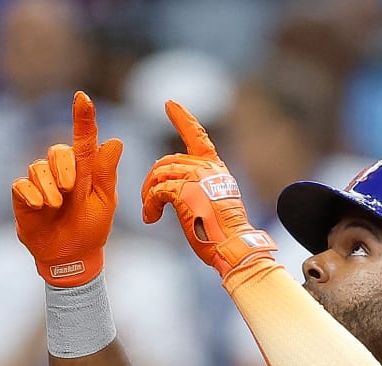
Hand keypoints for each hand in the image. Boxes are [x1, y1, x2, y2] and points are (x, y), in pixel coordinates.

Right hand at [12, 91, 123, 286]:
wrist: (71, 256)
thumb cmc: (91, 227)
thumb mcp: (104, 202)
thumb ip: (106, 173)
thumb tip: (116, 141)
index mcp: (86, 169)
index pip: (84, 139)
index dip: (83, 118)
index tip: (82, 97)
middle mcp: (61, 171)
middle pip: (57, 150)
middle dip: (63, 166)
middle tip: (70, 188)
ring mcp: (41, 182)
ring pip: (38, 167)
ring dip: (48, 186)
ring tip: (55, 205)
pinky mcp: (24, 196)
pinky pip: (21, 184)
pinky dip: (31, 194)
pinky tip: (39, 206)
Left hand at [141, 101, 276, 278]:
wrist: (233, 246)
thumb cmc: (223, 233)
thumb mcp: (212, 201)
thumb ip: (197, 186)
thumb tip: (170, 185)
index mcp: (215, 168)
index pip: (197, 135)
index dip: (182, 118)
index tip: (169, 103)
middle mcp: (207, 168)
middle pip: (167, 161)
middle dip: (152, 180)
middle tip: (148, 201)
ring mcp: (196, 178)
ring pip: (159, 175)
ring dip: (149, 195)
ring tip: (151, 213)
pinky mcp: (185, 192)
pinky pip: (158, 191)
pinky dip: (150, 205)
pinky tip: (152, 219)